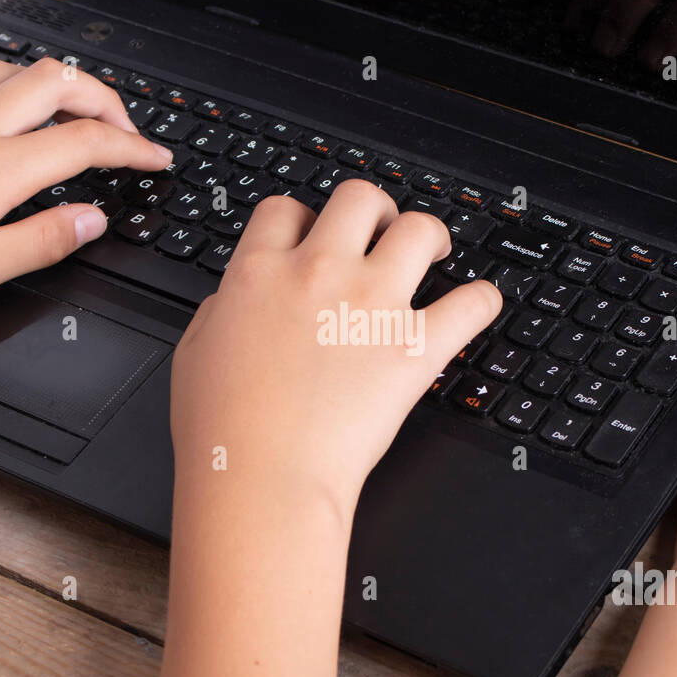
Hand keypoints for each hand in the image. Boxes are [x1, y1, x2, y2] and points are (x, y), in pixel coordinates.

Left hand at [0, 58, 170, 346]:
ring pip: (12, 70)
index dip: (135, 149)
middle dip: (106, 97)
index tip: (159, 160)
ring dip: (56, 85)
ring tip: (75, 116)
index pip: (86, 142)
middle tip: (127, 132)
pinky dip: (2, 88)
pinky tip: (0, 115)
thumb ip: (44, 242)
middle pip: (57, 81)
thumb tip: (95, 219)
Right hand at [169, 180, 500, 515]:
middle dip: (375, 210)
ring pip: (419, 229)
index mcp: (259, 274)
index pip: (286, 210)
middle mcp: (319, 274)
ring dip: (430, 236)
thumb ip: (220, 313)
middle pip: (358, 199)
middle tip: (382, 231)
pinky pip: (471, 303)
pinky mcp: (414, 347)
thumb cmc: (222, 431)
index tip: (314, 236)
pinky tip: (478, 304)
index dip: (304, 218)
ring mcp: (371, 306)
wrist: (260, 478)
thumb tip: (235, 300)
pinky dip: (483, 301)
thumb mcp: (194, 356)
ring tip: (434, 252)